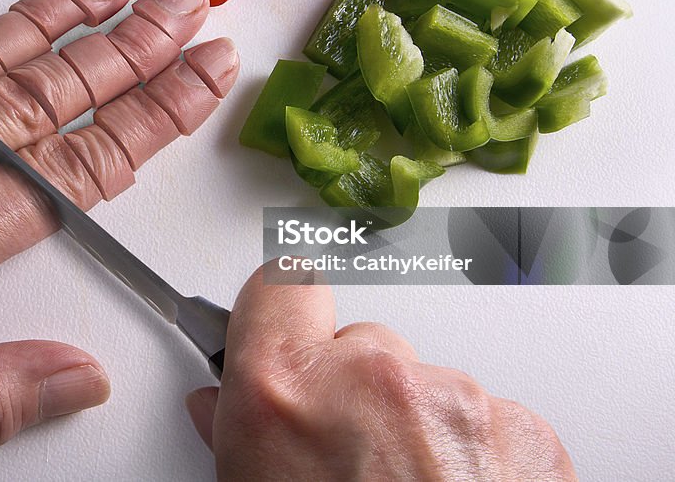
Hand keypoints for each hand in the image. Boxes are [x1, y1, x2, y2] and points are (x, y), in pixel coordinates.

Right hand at [185, 262, 576, 480]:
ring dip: (417, 428)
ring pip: (426, 383)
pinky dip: (472, 455)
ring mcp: (456, 401)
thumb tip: (223, 408)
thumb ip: (239, 437)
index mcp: (284, 395)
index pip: (279, 287)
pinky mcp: (525, 430)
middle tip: (350, 463)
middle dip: (354, 392)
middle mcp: (373, 380)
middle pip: (360, 342)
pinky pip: (483, 418)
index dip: (281, 313)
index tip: (282, 325)